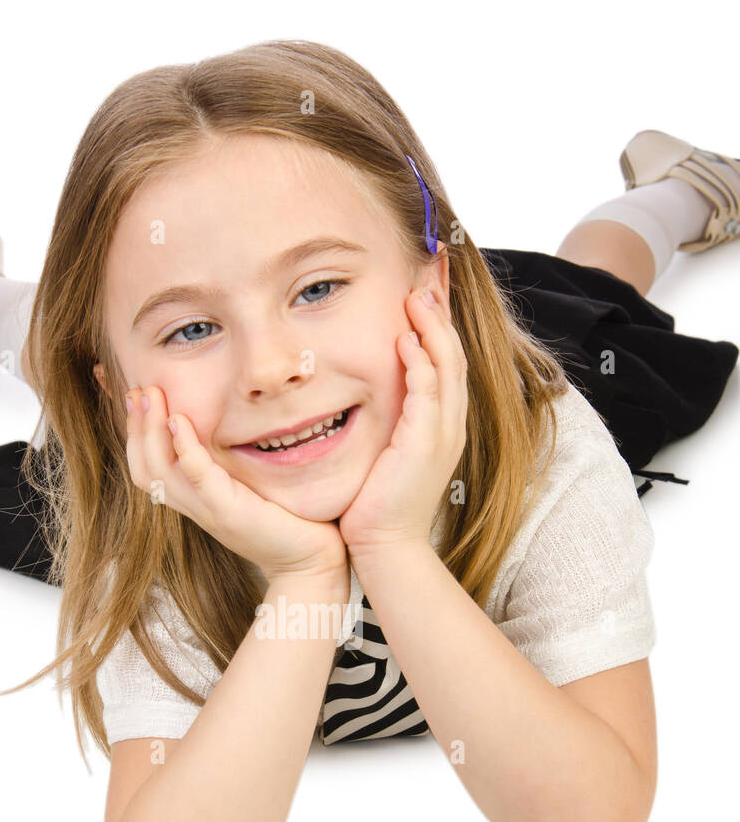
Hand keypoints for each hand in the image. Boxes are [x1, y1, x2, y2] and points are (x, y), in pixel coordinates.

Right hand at [125, 385, 347, 585]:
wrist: (311, 562)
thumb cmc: (289, 519)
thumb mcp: (251, 484)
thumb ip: (233, 461)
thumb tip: (232, 419)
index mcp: (196, 499)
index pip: (148, 465)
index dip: (134, 431)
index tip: (133, 393)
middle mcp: (195, 506)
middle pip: (144, 467)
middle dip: (135, 425)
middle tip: (136, 388)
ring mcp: (209, 510)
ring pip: (159, 471)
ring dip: (150, 429)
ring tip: (150, 394)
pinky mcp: (229, 511)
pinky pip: (198, 477)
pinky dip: (185, 448)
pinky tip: (179, 420)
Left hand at [338, 286, 468, 559]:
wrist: (385, 546)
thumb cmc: (377, 504)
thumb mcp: (385, 452)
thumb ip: (385, 419)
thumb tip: (367, 393)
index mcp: (442, 423)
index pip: (446, 361)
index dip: (439, 323)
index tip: (426, 289)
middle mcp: (450, 423)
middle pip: (454, 353)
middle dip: (442, 311)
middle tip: (427, 274)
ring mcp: (443, 432)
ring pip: (447, 365)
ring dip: (432, 327)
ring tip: (416, 295)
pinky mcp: (426, 442)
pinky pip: (428, 391)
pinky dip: (419, 362)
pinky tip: (405, 338)